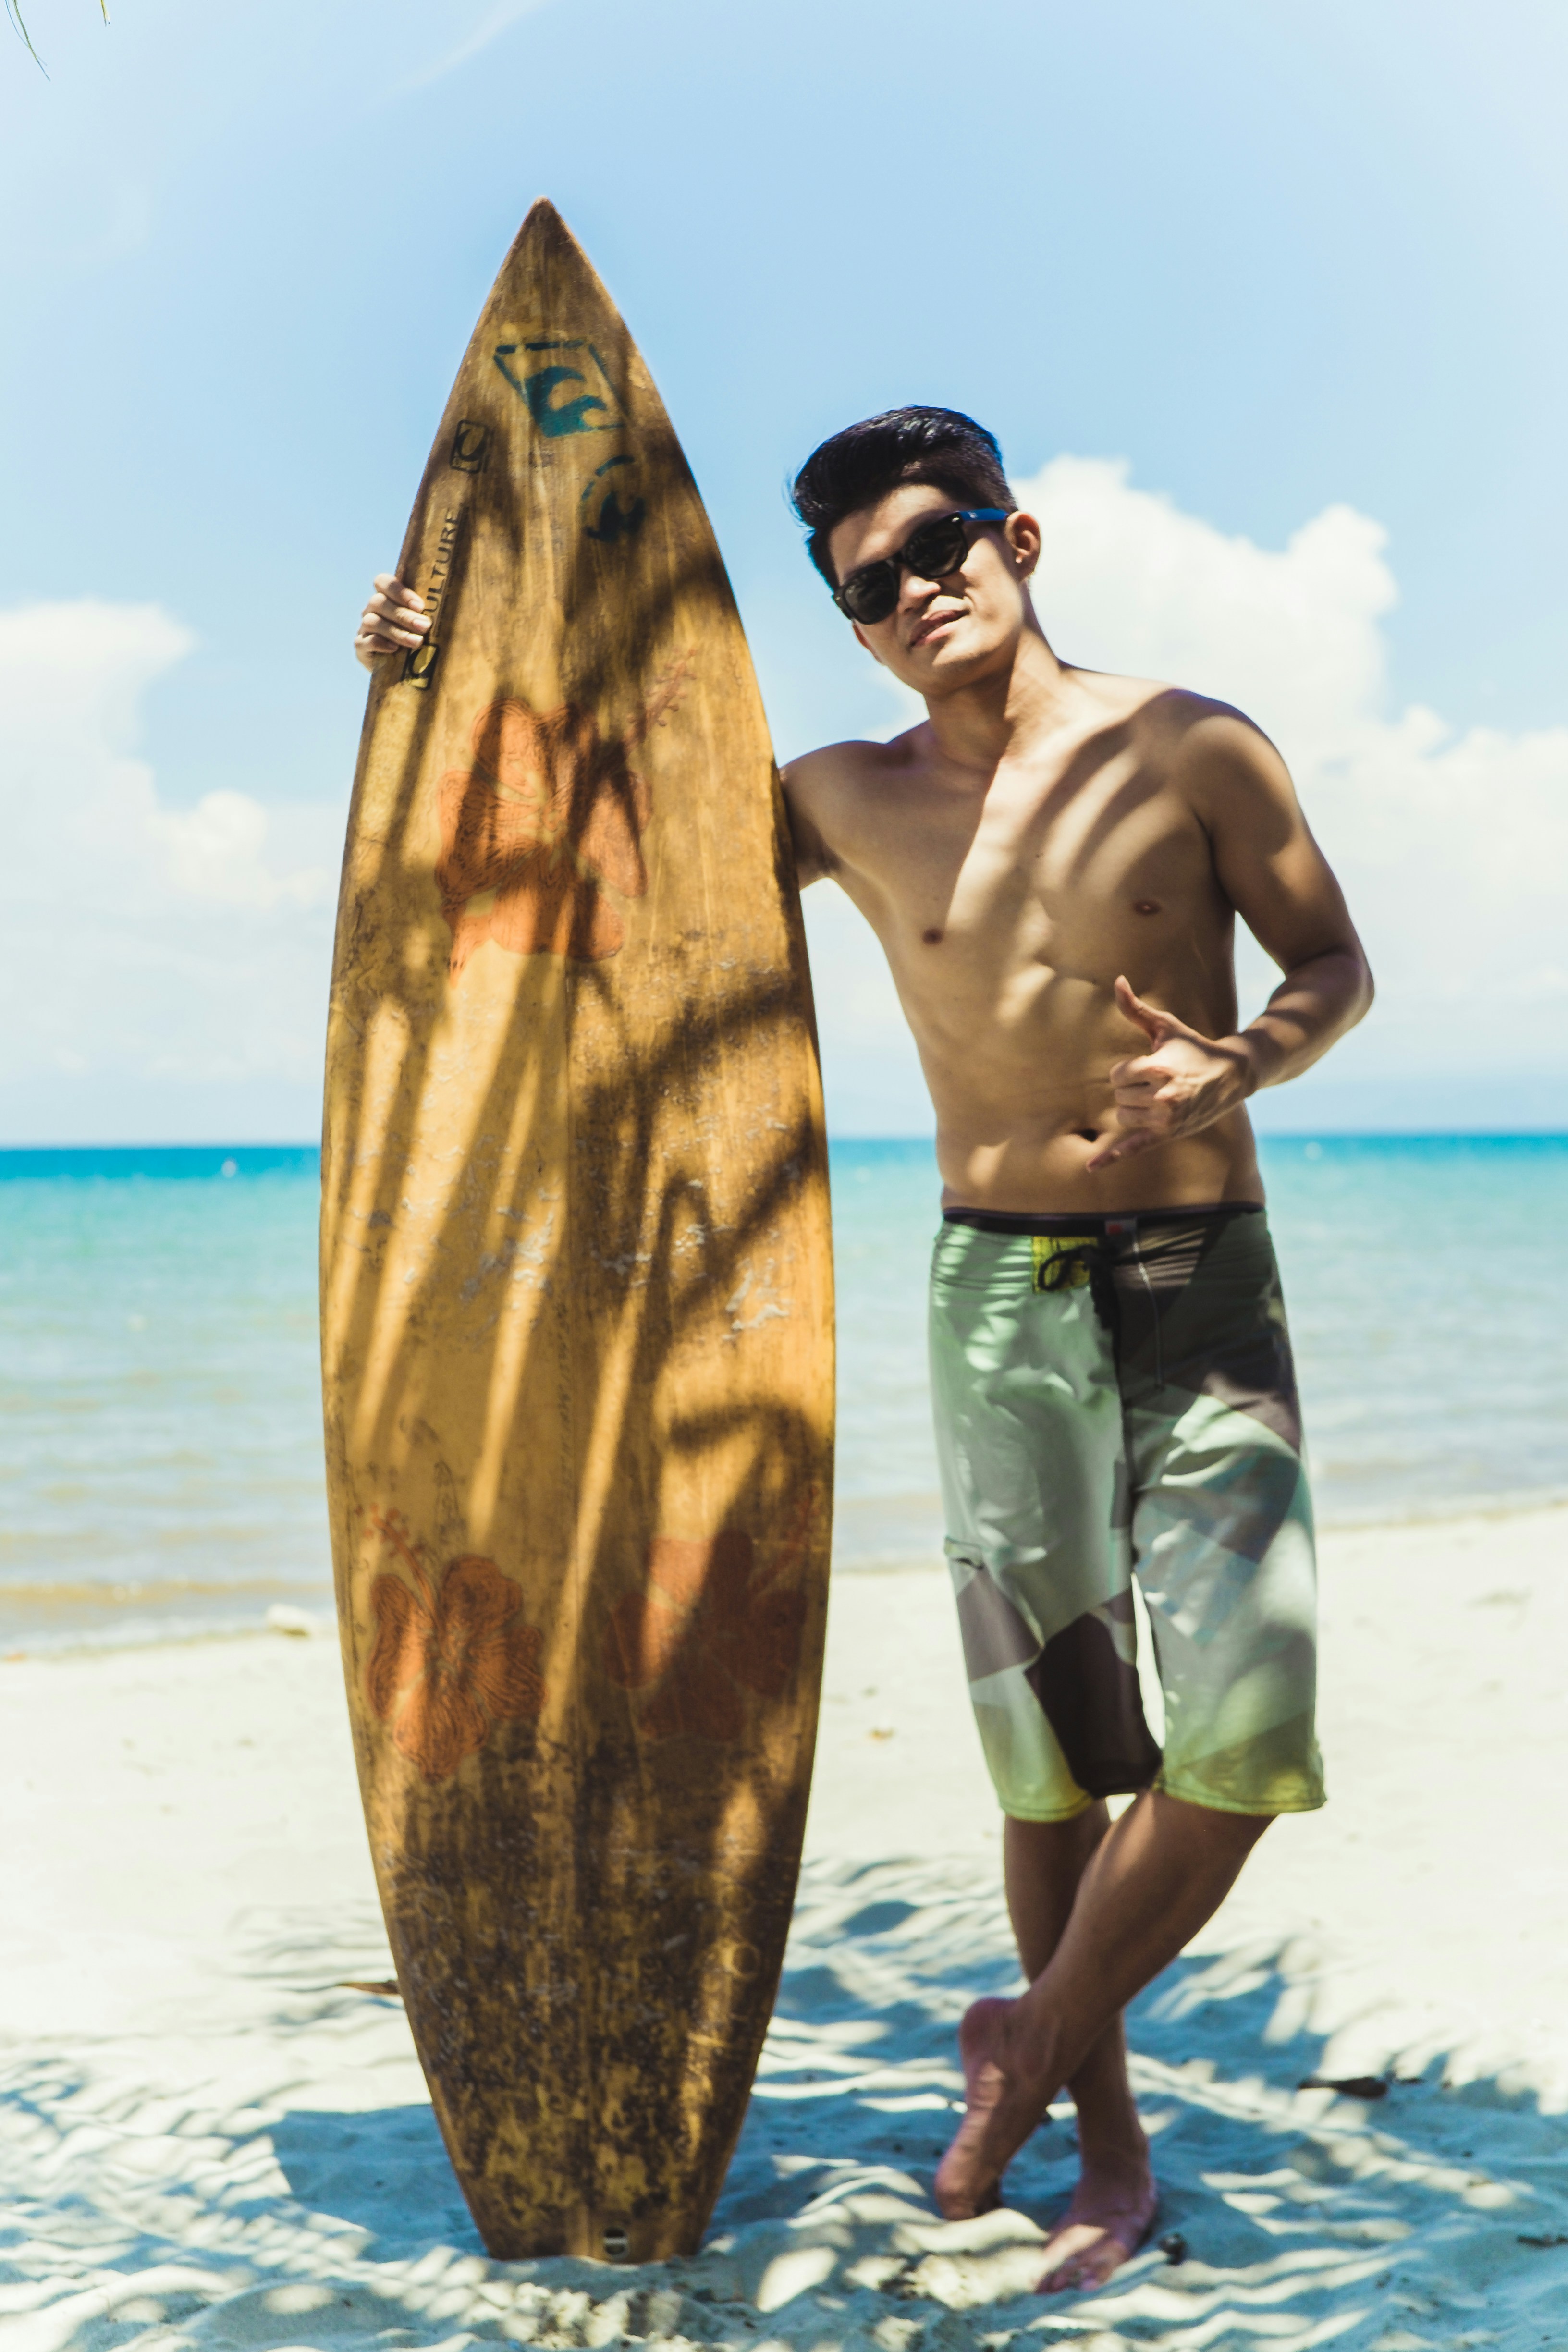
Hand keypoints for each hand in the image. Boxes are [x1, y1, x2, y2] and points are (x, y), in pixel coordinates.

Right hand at [354, 574, 429, 670]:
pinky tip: (394, 650)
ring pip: (372, 621)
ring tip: (416, 642)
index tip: (419, 606)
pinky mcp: (361, 646)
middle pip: (379, 602)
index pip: (383, 581)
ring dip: (396, 631)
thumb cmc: (420, 642)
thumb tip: (458, 610)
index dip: (399, 590)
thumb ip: (431, 615)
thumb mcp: (425, 626)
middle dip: (404, 615)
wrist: (403, 670)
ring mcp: (364, 627)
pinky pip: (365, 641)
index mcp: (387, 597)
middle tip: (424, 626)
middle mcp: (372, 609)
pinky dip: (380, 643)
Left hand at [1085, 976, 1254, 1170]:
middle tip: (1157, 1082)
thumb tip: (1116, 980)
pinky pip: (1133, 1149)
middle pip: (1119, 1097)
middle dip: (1131, 1088)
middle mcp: (1162, 1097)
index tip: (1146, 1067)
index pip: (1117, 1076)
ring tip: (1158, 1097)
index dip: (1127, 1070)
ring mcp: (1166, 1119)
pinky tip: (1090, 1168)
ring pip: (1123, 1117)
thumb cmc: (1193, 1047)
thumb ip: (1136, 1008)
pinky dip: (1111, 1158)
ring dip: (1133, 1108)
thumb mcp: (1165, 1027)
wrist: (1231, 1075)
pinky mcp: (1168, 1135)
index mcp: (1158, 1069)